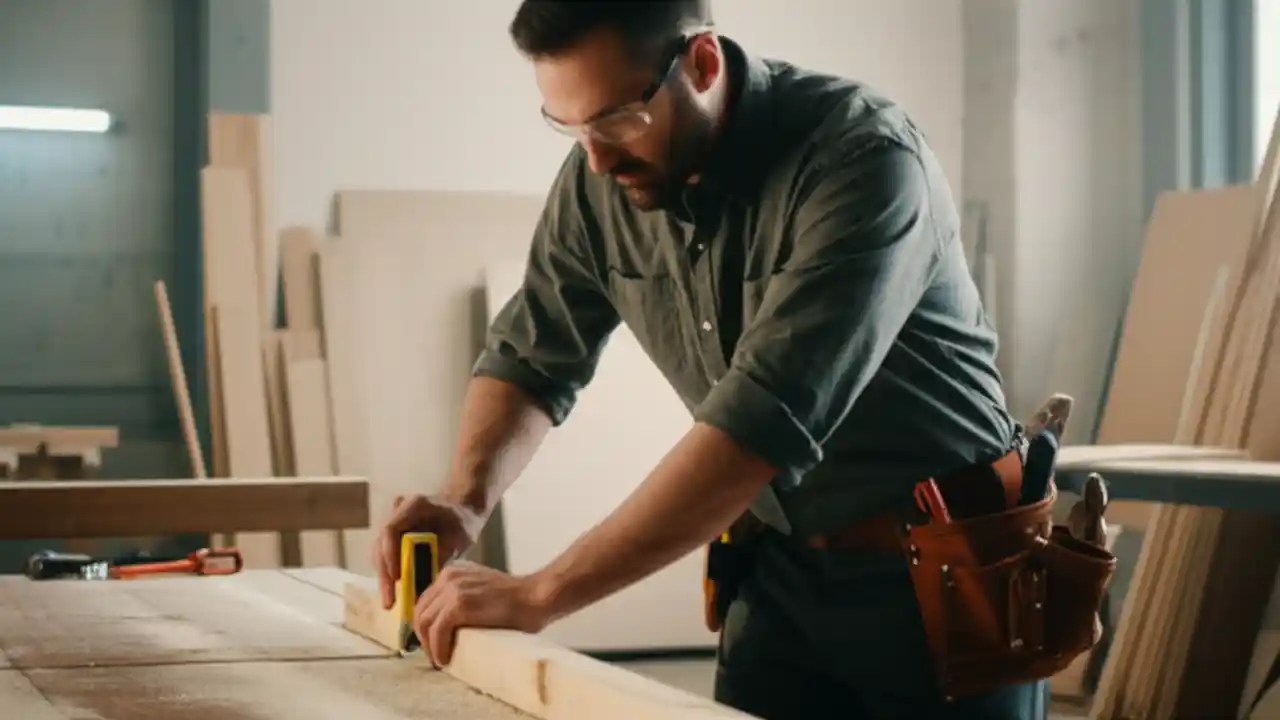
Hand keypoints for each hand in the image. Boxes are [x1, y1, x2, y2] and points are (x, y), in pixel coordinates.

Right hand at [373, 494, 484, 609]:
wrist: (462, 509)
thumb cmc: (463, 521)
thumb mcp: (459, 536)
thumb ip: (441, 555)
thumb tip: (423, 583)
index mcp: (414, 505)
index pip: (390, 529)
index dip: (389, 554)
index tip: (397, 578)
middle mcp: (397, 511)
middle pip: (380, 544)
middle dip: (384, 574)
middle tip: (389, 601)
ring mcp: (392, 522)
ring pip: (379, 551)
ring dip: (384, 577)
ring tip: (389, 601)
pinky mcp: (392, 534)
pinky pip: (385, 555)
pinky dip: (389, 573)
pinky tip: (394, 592)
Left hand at [412, 561, 552, 665]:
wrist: (536, 597)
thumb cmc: (517, 600)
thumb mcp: (482, 591)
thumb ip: (463, 599)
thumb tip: (447, 627)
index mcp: (452, 572)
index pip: (426, 601)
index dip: (426, 627)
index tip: (434, 645)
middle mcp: (448, 576)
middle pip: (421, 611)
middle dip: (424, 638)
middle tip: (435, 656)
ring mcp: (453, 588)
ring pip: (425, 622)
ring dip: (430, 646)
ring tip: (441, 660)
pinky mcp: (459, 604)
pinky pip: (437, 631)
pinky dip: (438, 648)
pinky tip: (445, 659)